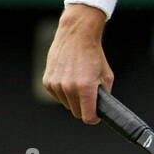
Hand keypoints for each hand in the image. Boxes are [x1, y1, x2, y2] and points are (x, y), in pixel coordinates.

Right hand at [43, 4, 112, 122]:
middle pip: (77, 113)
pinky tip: (69, 78)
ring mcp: (56, 85)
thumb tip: (101, 109)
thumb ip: (104, 95)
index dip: (94, 118)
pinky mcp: (47, 81)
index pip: (88, 117)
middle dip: (84, 107)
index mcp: (85, 87)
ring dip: (73, 99)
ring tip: (79, 81)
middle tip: (90, 95)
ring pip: (67, 104)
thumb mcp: (107, 76)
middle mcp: (69, 87)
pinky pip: (58, 96)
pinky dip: (64, 92)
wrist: (76, 36)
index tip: (96, 115)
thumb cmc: (94, 55)